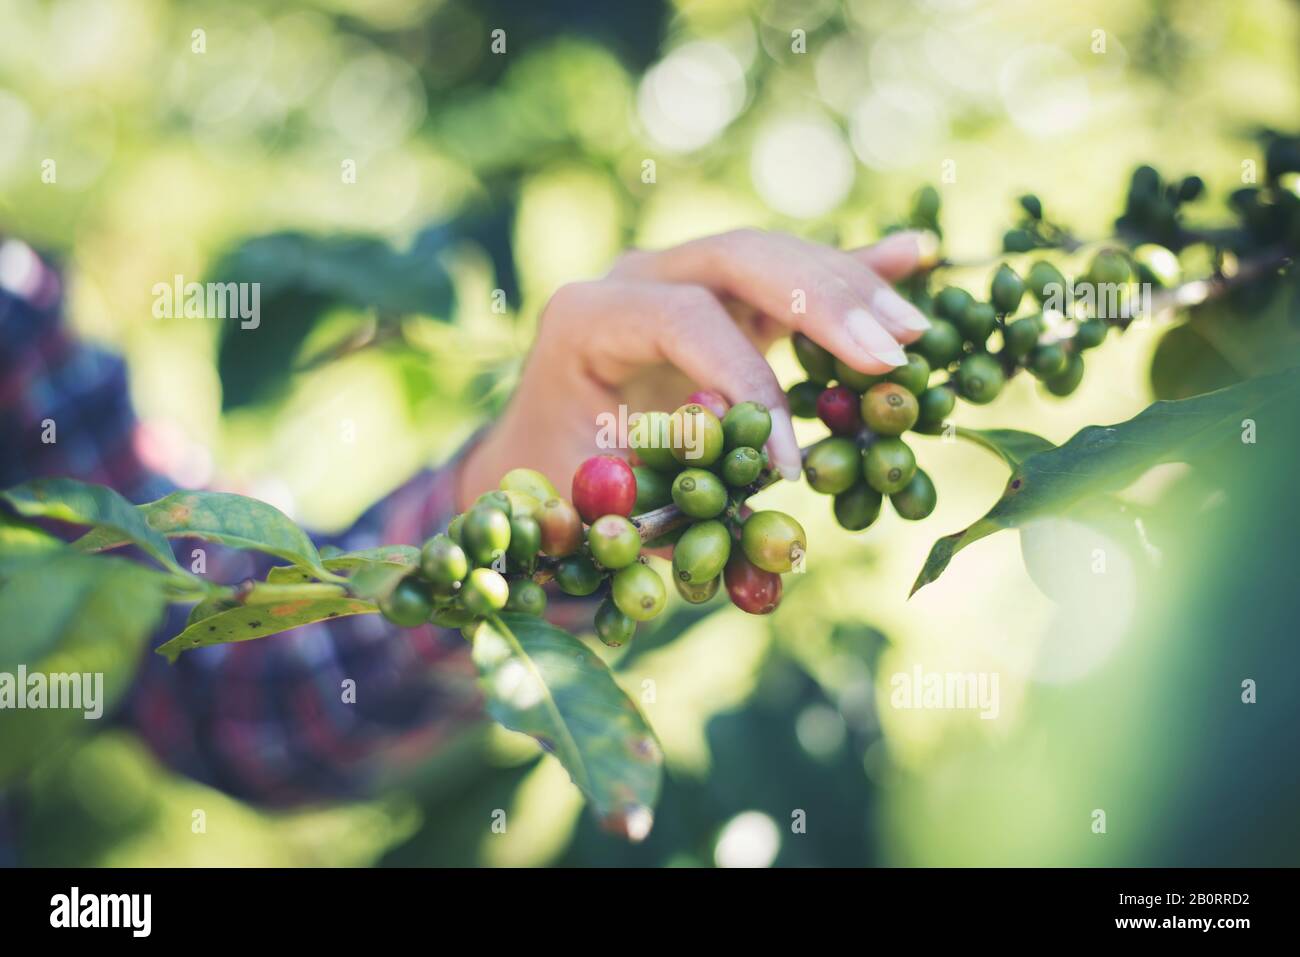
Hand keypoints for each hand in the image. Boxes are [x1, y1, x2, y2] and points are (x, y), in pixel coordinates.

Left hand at [457, 228, 937, 508]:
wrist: (540, 449)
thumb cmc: (558, 480)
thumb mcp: (594, 496)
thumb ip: (670, 497)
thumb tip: (761, 513)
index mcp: (587, 317)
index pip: (684, 318)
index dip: (747, 382)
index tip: (792, 460)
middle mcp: (635, 276)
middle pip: (740, 258)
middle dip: (822, 303)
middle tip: (892, 353)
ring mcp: (681, 274)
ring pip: (775, 257)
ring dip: (851, 289)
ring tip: (918, 333)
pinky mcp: (720, 291)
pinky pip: (789, 273)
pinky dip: (850, 268)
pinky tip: (914, 253)